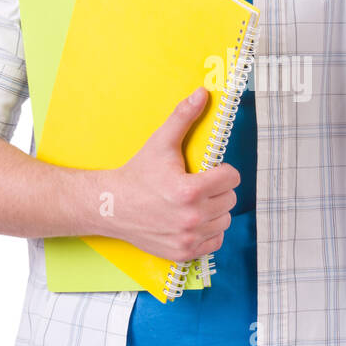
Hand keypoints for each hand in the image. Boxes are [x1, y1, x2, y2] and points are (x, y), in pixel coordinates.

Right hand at [102, 87, 239, 263]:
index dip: (223, 170)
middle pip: (231, 199)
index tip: (210, 170)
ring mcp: (188, 238)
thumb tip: (202, 93)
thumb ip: (183, 117)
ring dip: (215, 211)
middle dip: (219, 189)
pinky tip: (192, 220)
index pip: (232, 178)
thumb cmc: (138, 174)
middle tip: (199, 185)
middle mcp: (191, 217)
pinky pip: (215, 241)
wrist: (112, 206)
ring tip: (195, 202)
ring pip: (225, 220)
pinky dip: (209, 232)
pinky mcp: (184, 252)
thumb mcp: (160, 143)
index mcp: (189, 190)